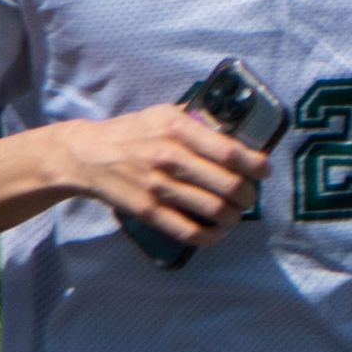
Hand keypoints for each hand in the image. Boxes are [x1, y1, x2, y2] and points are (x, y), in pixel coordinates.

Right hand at [49, 102, 266, 247]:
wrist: (86, 155)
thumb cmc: (134, 133)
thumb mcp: (164, 114)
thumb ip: (198, 121)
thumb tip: (237, 132)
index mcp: (177, 128)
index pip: (229, 151)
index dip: (255, 165)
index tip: (264, 170)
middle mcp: (169, 157)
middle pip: (228, 185)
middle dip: (248, 195)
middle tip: (249, 196)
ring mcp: (158, 186)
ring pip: (214, 210)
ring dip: (234, 216)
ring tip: (235, 213)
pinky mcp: (147, 210)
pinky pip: (188, 231)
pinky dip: (210, 237)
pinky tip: (217, 232)